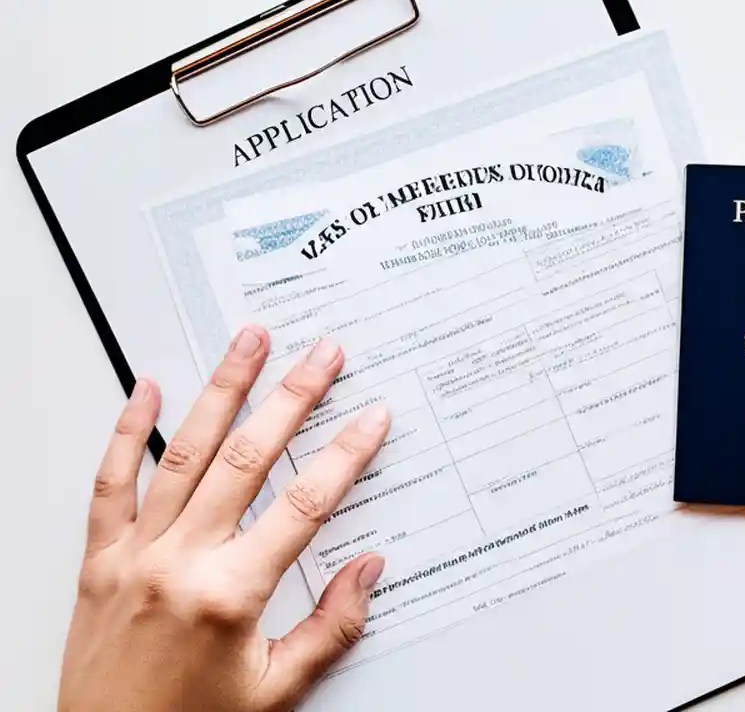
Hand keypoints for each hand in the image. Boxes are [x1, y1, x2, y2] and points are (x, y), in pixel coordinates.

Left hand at [59, 327, 390, 711]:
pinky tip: (145, 388)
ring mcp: (135, 554)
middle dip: (293, 397)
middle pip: (247, 459)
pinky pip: (109, 482)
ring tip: (249, 343)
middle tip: (323, 356)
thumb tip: (369, 572)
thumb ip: (331, 628)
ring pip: (183, 453)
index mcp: (231, 595)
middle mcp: (180, 562)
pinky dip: (125, 430)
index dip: (346, 455)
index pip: (305, 506)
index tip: (372, 418)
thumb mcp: (278, 691)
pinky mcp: (98, 560)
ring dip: (223, 390)